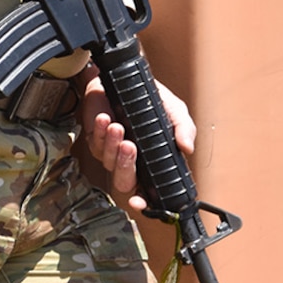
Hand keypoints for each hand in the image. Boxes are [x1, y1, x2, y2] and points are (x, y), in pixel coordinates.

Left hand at [80, 70, 195, 211]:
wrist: (122, 79)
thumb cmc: (148, 98)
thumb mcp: (174, 111)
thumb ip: (183, 128)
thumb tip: (187, 148)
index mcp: (150, 162)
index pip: (148, 190)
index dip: (144, 202)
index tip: (140, 203)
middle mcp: (131, 162)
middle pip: (124, 182)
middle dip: (127, 167)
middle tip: (131, 146)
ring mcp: (111, 152)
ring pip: (108, 162)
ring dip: (113, 145)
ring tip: (119, 126)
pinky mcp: (94, 139)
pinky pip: (95, 143)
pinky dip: (100, 131)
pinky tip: (105, 119)